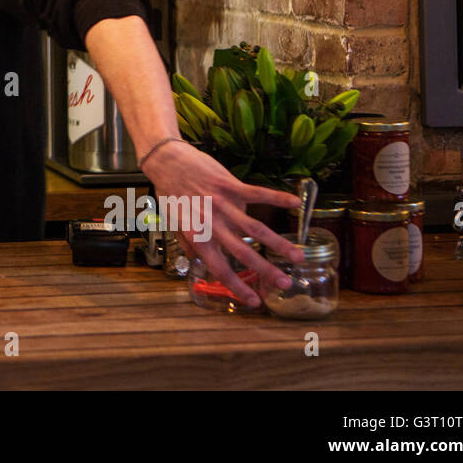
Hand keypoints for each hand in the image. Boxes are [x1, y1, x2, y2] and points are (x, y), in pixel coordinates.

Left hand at [142, 140, 303, 308]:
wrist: (165, 160)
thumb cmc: (170, 193)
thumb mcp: (173, 224)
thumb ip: (188, 244)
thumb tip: (201, 262)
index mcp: (197, 236)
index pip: (219, 268)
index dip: (237, 287)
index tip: (255, 302)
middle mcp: (210, 224)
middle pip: (242, 252)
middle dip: (266, 270)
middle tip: (286, 284)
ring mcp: (221, 204)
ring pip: (254, 228)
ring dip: (277, 243)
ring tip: (297, 256)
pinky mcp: (228, 185)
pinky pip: (256, 193)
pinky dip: (277, 198)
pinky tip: (295, 203)